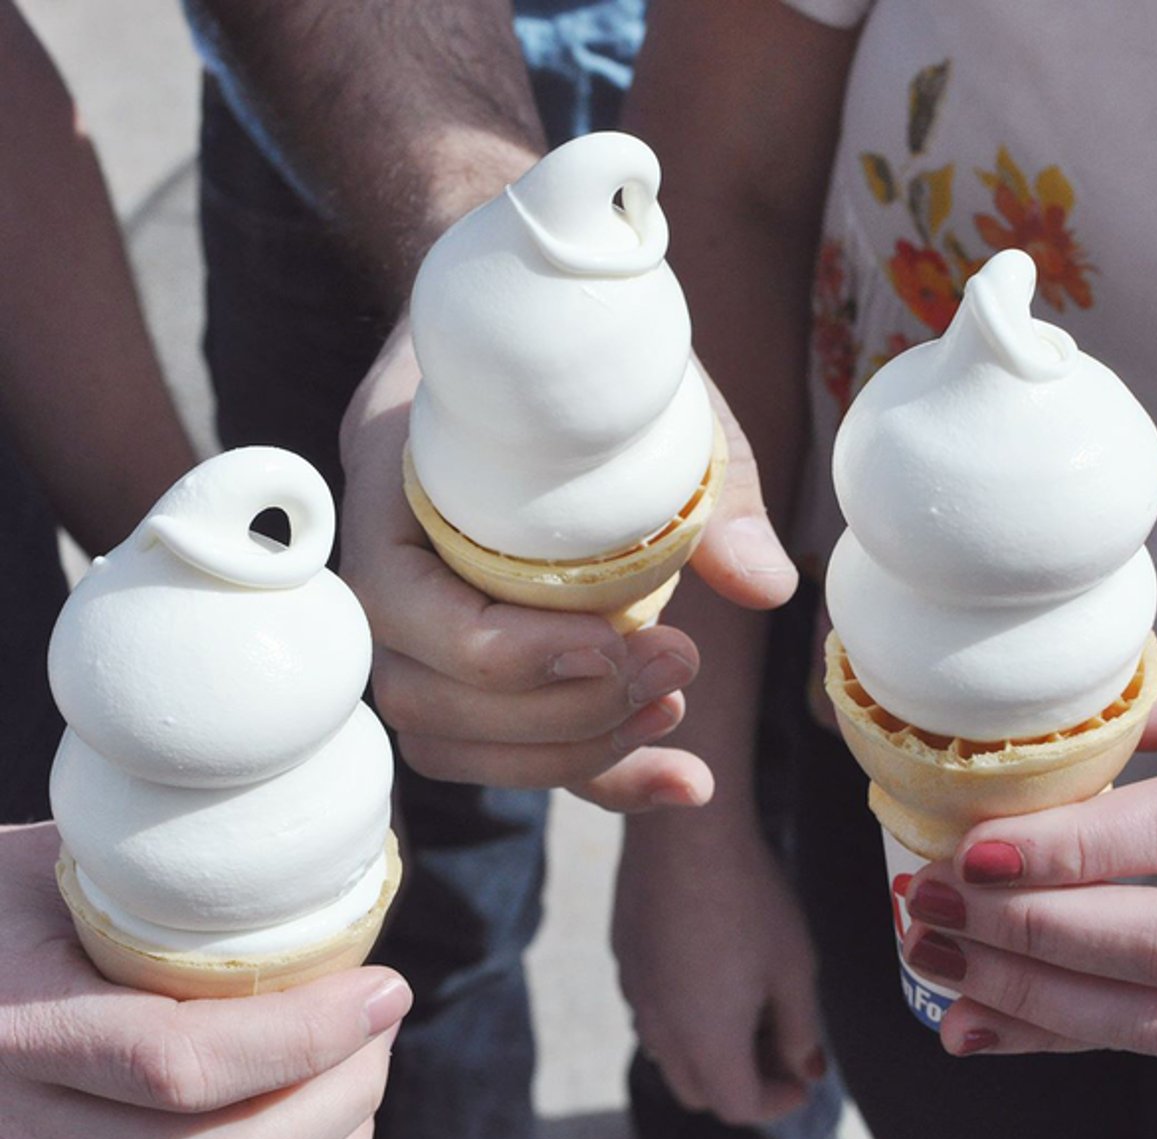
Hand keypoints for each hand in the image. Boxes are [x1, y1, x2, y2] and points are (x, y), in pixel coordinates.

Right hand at [2, 822, 410, 1138]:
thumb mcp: (56, 867)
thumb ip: (159, 880)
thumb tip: (308, 870)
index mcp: (16, 1031)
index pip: (178, 1064)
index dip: (306, 1035)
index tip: (386, 987)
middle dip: (345, 1091)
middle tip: (386, 1014)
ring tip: (364, 1061)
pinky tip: (321, 1117)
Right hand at [338, 323, 796, 812]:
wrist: (528, 338)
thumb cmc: (580, 352)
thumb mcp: (642, 393)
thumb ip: (703, 485)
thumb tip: (766, 587)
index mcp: (390, 475)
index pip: (399, 602)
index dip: (501, 651)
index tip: (616, 640)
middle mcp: (383, 557)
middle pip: (421, 693)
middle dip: (556, 710)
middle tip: (675, 671)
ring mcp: (414, 615)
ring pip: (448, 737)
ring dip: (568, 750)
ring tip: (672, 710)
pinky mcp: (464, 655)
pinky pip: (498, 745)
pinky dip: (590, 773)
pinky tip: (680, 777)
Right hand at [612, 824, 824, 1123]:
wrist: (685, 830)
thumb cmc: (749, 896)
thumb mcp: (794, 967)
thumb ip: (801, 1029)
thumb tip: (806, 1069)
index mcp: (707, 1041)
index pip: (740, 1105)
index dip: (780, 1099)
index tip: (804, 1074)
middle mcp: (660, 1026)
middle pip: (697, 1090)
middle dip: (740, 1083)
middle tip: (777, 1045)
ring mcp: (634, 988)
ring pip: (667, 1050)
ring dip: (706, 1048)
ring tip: (744, 1003)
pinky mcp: (622, 951)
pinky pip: (649, 1005)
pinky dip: (679, 1009)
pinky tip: (707, 962)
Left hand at [900, 652, 1156, 1057]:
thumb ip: (1136, 708)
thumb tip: (1024, 729)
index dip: (1067, 849)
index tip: (974, 853)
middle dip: (1028, 929)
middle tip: (932, 901)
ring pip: (1153, 1014)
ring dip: (1025, 996)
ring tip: (932, 954)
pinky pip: (1142, 1037)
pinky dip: (1050, 1034)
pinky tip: (971, 1021)